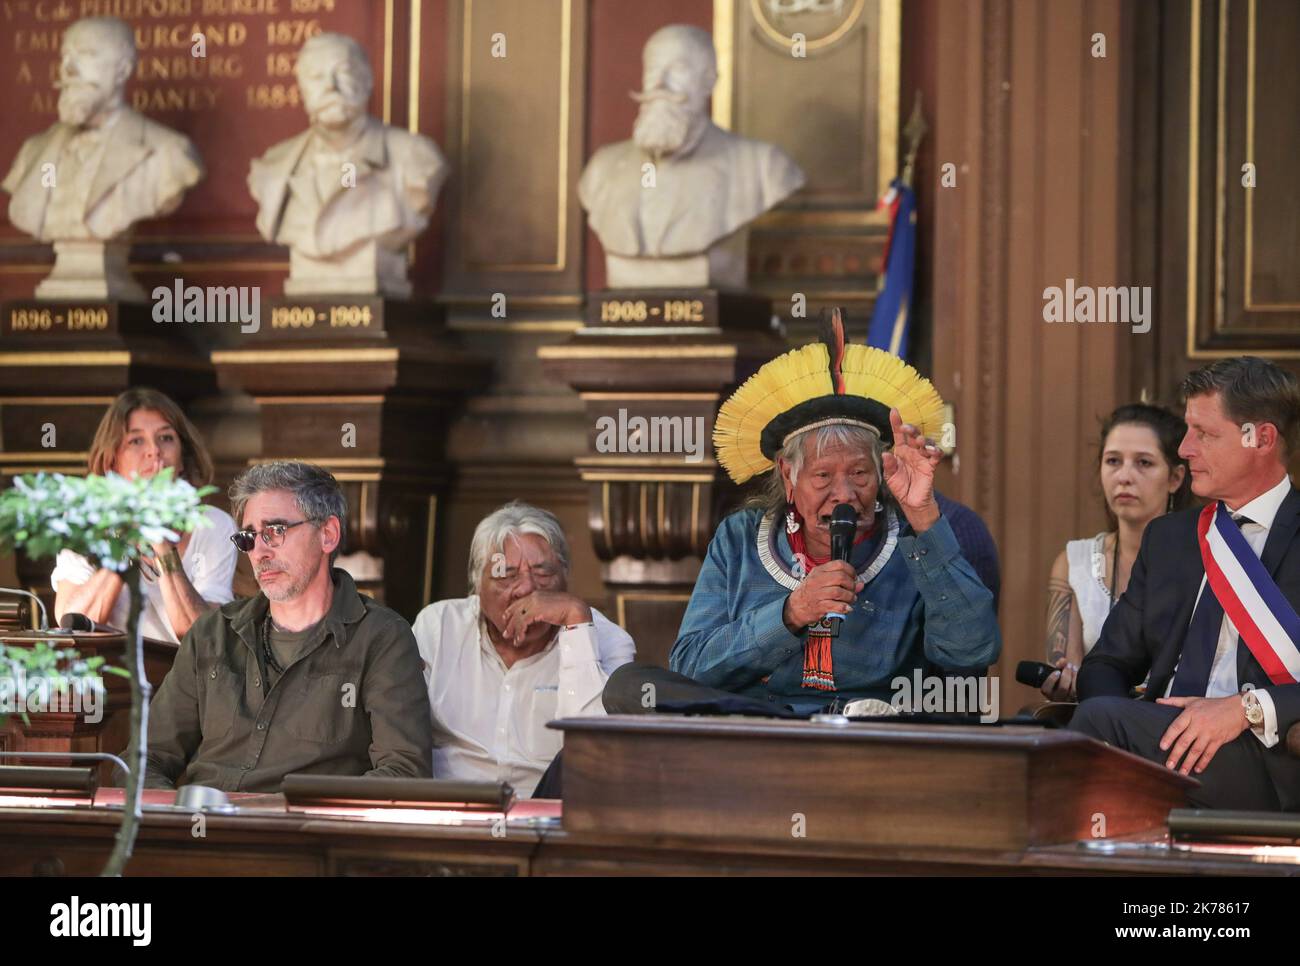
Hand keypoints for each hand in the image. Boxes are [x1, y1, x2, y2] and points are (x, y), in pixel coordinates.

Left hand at [500, 590, 591, 644]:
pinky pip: (523, 623)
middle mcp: (533, 596)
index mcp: (537, 594)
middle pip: (515, 610)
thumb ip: (542, 610)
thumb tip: (536, 618)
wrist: (575, 608)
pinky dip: (520, 632)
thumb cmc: (567, 609)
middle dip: (510, 623)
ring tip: (515, 640)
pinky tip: (521, 639)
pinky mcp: (535, 610)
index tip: (506, 620)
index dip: (511, 611)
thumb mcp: (551, 607)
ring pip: (518, 617)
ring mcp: (533, 602)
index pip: (519, 602)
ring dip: (514, 631)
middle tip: (506, 634)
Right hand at [783, 560, 864, 630]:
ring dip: (849, 597)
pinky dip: (844, 607)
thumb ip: (841, 581)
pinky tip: (846, 608)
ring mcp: (818, 594)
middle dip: (851, 585)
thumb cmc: (809, 592)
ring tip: (850, 599)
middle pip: (841, 578)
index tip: (854, 577)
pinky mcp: (819, 607)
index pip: (839, 564)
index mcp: (819, 571)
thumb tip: (860, 584)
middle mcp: (818, 581)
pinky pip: (836, 606)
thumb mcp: (822, 581)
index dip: (851, 570)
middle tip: (852, 590)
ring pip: (840, 592)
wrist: (795, 607)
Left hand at [881, 408, 941, 531]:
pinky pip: (936, 456)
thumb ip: (889, 466)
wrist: (911, 502)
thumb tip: (885, 454)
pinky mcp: (931, 466)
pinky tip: (932, 451)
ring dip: (925, 440)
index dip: (897, 422)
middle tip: (906, 428)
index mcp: (901, 451)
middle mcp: (913, 452)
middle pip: (914, 435)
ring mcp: (923, 458)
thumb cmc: (900, 487)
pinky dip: (936, 451)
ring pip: (927, 443)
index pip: (899, 434)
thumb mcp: (890, 477)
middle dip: (911, 429)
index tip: (894, 411)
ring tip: (921, 441)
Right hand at [1039, 657, 1077, 701]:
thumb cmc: (1061, 676)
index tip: (1057, 671)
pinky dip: (1079, 680)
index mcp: (1047, 691)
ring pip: (1073, 690)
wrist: (1069, 683)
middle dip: (1066, 675)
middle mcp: (1056, 698)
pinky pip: (1079, 691)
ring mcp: (1067, 700)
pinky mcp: (1076, 699)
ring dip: (1074, 677)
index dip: (1052, 679)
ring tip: (1074, 668)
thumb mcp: (1058, 669)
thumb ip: (1060, 664)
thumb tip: (1063, 661)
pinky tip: (1079, 673)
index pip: (1046, 688)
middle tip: (1069, 665)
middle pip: (1062, 688)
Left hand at [1155, 694, 1249, 774]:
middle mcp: (1199, 725)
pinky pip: (1209, 753)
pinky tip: (1197, 769)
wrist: (1237, 709)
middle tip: (1169, 765)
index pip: (1176, 727)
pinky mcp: (1218, 740)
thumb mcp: (1192, 700)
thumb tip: (1158, 701)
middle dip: (1176, 754)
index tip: (1162, 747)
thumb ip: (1174, 701)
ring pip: (1196, 750)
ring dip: (1188, 762)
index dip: (1168, 737)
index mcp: (1190, 714)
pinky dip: (1203, 762)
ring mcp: (1209, 734)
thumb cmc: (1213, 705)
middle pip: (1185, 741)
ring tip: (1181, 772)